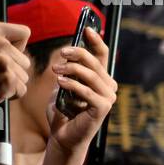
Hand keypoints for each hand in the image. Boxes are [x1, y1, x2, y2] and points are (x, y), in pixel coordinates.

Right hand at [0, 1, 30, 122]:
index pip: (25, 33)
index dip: (16, 46)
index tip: (2, 53)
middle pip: (26, 59)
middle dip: (12, 69)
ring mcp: (1, 59)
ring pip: (24, 75)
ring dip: (10, 83)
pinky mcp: (5, 77)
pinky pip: (21, 88)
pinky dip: (10, 94)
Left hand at [46, 26, 115, 153]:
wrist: (63, 136)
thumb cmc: (63, 112)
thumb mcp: (63, 86)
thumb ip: (68, 72)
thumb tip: (66, 55)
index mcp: (101, 79)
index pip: (102, 55)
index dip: (96, 41)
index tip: (86, 28)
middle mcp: (109, 86)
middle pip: (95, 62)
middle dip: (78, 53)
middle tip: (61, 53)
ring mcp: (108, 98)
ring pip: (91, 75)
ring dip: (71, 69)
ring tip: (55, 70)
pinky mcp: (102, 108)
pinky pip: (87, 91)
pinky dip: (72, 85)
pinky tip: (60, 82)